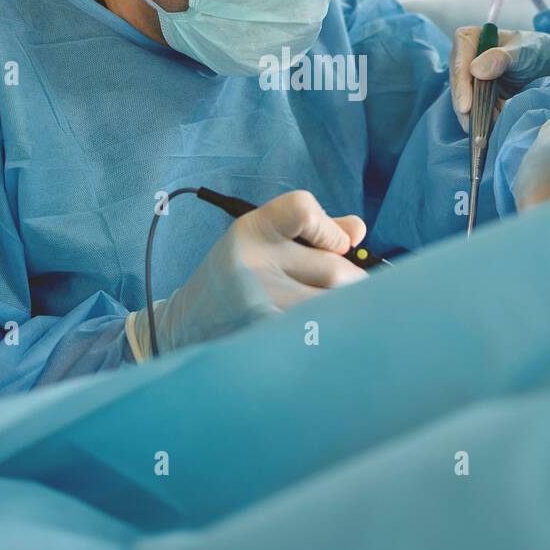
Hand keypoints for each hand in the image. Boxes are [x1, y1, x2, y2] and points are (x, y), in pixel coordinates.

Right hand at [126, 190, 367, 358]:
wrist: (190, 322)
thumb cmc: (241, 275)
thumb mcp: (266, 241)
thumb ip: (315, 230)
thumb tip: (359, 230)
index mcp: (253, 231)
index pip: (303, 209)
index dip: (331, 229)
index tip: (337, 246)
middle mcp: (252, 265)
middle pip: (335, 270)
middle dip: (352, 280)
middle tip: (345, 288)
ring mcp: (258, 306)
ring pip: (333, 306)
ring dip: (346, 309)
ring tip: (331, 311)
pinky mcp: (265, 339)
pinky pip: (320, 332)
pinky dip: (331, 332)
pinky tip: (319, 332)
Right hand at [450, 26, 549, 132]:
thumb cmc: (538, 50)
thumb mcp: (524, 51)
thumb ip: (502, 58)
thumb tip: (475, 70)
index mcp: (470, 39)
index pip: (459, 62)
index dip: (460, 86)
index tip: (466, 106)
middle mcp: (465, 60)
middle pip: (458, 87)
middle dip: (467, 108)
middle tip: (475, 129)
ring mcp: (470, 80)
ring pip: (464, 103)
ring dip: (476, 119)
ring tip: (487, 133)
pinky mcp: (478, 97)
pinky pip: (476, 112)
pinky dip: (484, 122)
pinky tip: (492, 131)